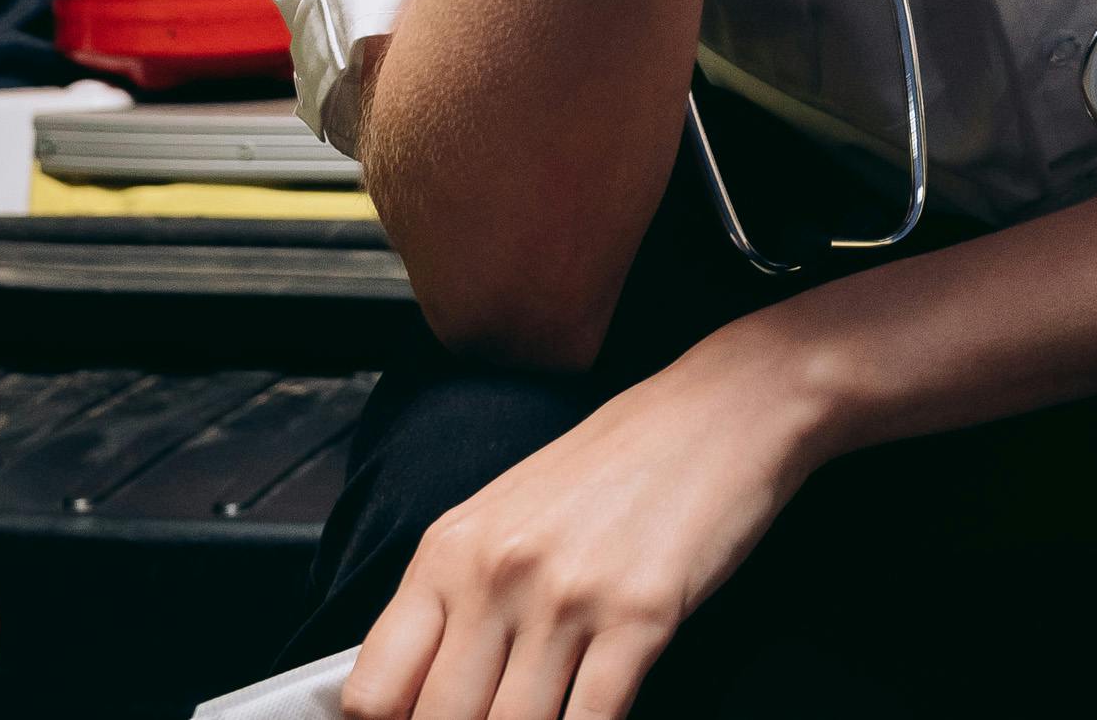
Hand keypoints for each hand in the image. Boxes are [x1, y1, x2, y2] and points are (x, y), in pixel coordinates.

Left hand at [338, 342, 818, 719]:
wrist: (724, 407)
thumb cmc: (617, 464)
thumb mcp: (506, 517)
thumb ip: (455, 601)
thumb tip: (419, 698)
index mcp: (449, 551)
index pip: (373, 691)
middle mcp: (497, 573)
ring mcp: (568, 595)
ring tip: (548, 718)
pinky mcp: (641, 614)